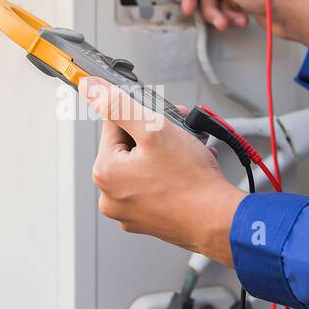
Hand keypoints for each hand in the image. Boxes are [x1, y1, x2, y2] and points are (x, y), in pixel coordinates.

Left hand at [79, 77, 244, 266]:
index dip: (142, 117)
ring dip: (166, 154)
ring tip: (189, 153)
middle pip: (129, 148)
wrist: (218, 220)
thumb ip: (119, 105)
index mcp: (105, 173)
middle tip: (180, 134)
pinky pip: (154, 188)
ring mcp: (129, 212)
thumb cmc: (190, 181)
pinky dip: (169, 177)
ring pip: (144, 167)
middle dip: (156, 136)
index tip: (162, 119)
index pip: (115, 126)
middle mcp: (111, 196)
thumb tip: (90, 87)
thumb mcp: (154, 130)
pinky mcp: (148, 220)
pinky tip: (188, 173)